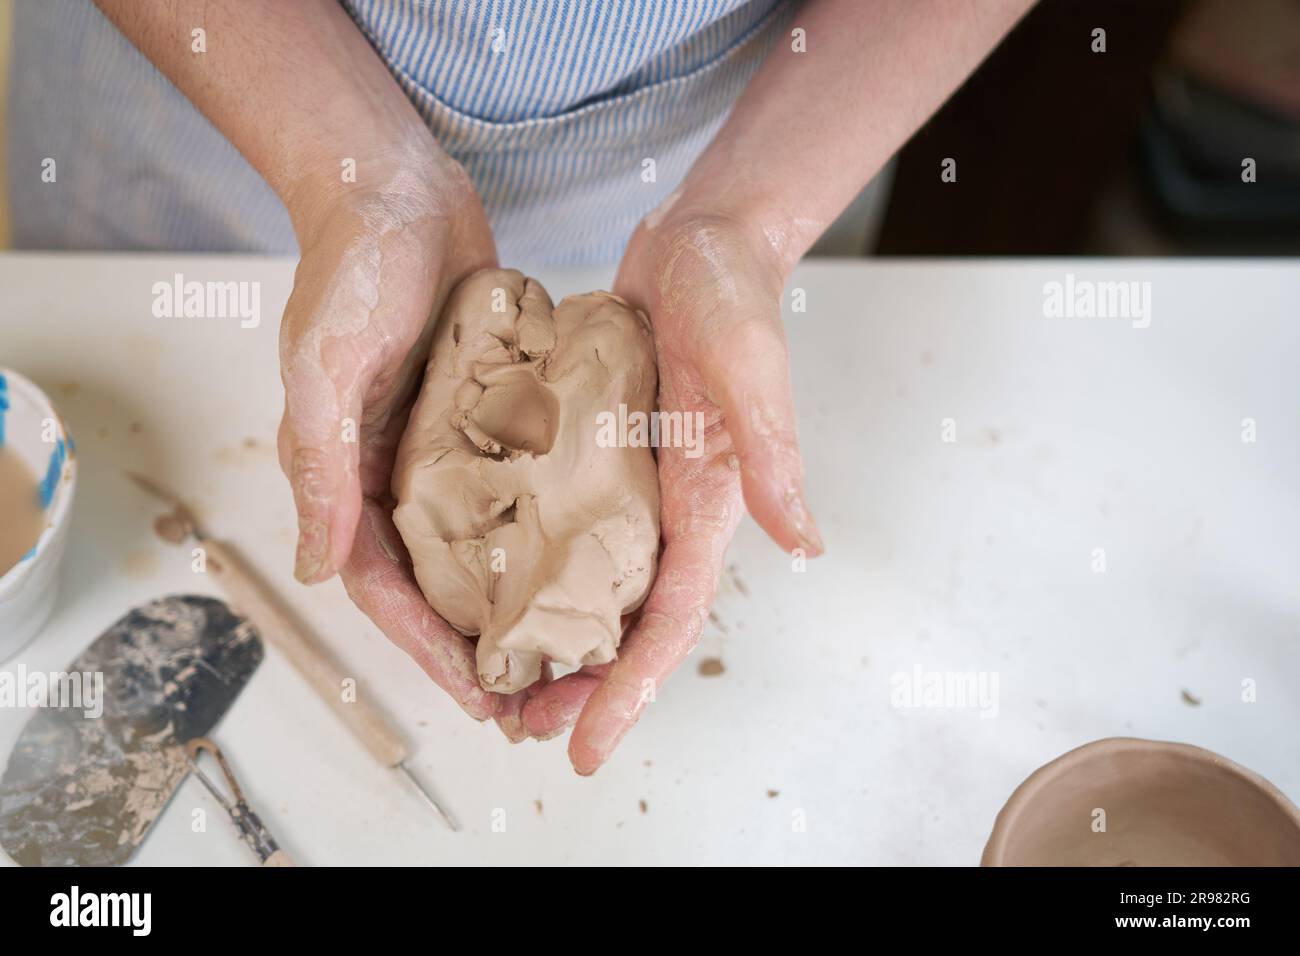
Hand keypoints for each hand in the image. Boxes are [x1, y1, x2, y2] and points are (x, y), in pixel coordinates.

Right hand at [276, 149, 532, 730]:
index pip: (385, 589)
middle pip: (435, 585)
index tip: (482, 699)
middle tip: (534, 701)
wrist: (393, 187)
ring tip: (567, 651)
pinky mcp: (481, 419)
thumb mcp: (325, 365)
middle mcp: (391, 475)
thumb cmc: (351, 267)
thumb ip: (322, 467)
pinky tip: (585, 559)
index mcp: (343, 476)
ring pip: (477, 551)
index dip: (429, 649)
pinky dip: (538, 533)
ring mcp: (439, 451)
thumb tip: (320, 572)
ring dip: (514, 603)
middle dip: (478, 647)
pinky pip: (511, 492)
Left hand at [520, 212, 823, 772]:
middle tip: (525, 731)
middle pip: (630, 623)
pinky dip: (536, 571)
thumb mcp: (748, 362)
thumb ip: (772, 449)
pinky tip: (489, 589)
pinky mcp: (602, 457)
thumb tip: (802, 541)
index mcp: (708, 502)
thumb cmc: (733, 292)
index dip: (630, 689)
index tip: (586, 744)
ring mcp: (634, 488)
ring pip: (595, 588)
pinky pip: (567, 531)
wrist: (704, 241)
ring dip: (557, 642)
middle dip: (584, 686)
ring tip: (501, 684)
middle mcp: (671, 509)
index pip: (671, 618)